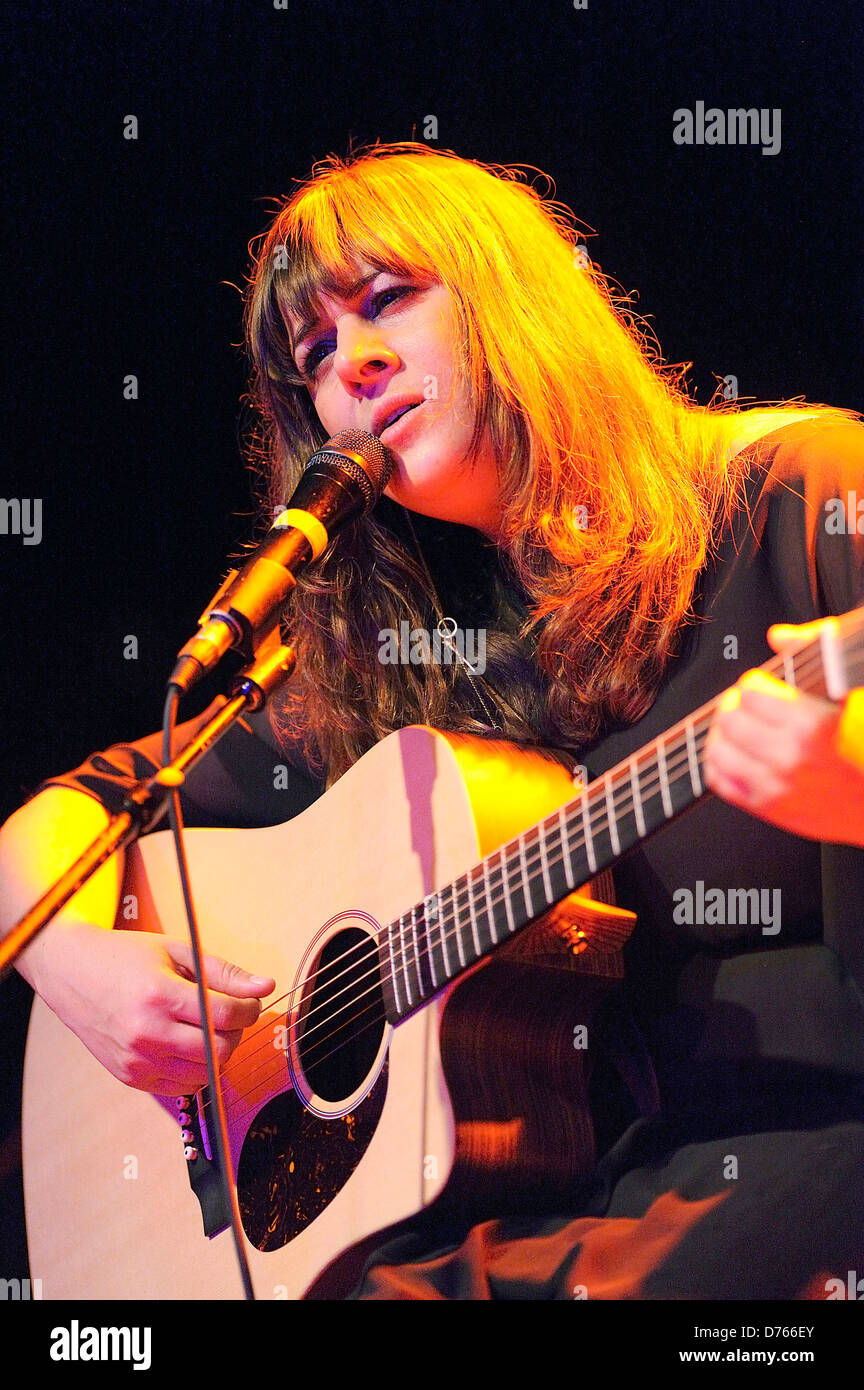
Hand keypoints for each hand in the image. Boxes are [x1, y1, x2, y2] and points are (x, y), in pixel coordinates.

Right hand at [32, 920, 274, 1093]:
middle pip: (221, 1049)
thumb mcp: (178, 951)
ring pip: (206, 1073)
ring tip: (204, 1026)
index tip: (250, 1000)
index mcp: (160, 996)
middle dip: (236, 1031)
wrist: (70, 972)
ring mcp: (137, 1060)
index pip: (226, 1015)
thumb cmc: (125, 957)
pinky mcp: (130, 1077)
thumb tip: (267, 986)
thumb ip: (225, 973)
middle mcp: (147, 1034)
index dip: (250, 1008)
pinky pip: (183, 1087)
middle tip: (228, 1013)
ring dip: (217, 1052)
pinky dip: (195, 1069)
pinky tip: (186, 1044)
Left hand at [703, 620, 863, 844]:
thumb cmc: (862, 752)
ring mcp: (774, 785)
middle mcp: (789, 756)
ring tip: (737, 731)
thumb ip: (815, 656)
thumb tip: (778, 636)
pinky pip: (718, 780)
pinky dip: (719, 764)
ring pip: (717, 749)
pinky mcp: (765, 807)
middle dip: (735, 706)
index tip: (762, 688)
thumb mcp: (850, 699)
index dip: (754, 684)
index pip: (750, 690)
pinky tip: (734, 756)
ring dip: (722, 735)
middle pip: (728, 718)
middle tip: (746, 708)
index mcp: (811, 725)